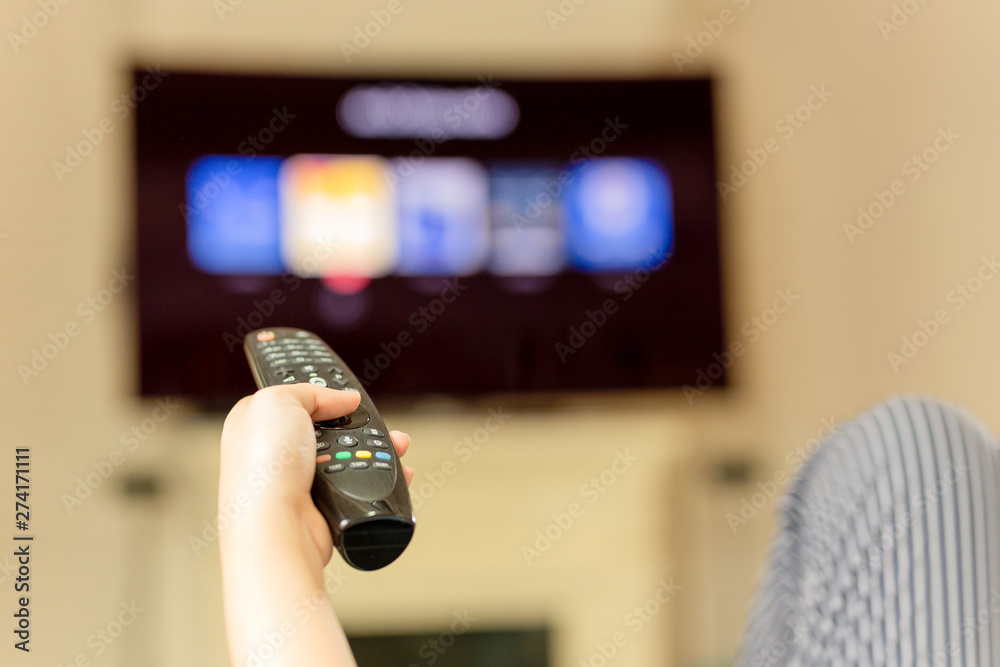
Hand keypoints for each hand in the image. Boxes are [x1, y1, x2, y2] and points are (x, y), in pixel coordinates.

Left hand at [218, 384, 412, 666]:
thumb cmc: (264, 467)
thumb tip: (342, 399)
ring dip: (378, 451)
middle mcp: (275, 454)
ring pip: (348, 459)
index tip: (343, 395)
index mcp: (256, 425)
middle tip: (375, 420)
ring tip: (397, 444)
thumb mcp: (279, 400)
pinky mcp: (322, 507)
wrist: (277, 525)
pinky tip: (396, 472)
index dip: (319, 396)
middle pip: (327, 430)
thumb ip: (310, 392)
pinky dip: (381, 480)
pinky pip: (358, 487)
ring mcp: (299, 482)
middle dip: (357, 424)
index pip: (292, 402)